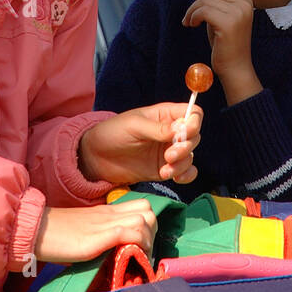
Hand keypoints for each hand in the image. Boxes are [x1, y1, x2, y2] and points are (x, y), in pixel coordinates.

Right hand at [32, 200, 158, 263]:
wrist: (35, 229)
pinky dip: (135, 244)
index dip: (148, 224)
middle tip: (142, 249)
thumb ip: (102, 233)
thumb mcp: (86, 229)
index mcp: (107, 211)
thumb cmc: (57, 233)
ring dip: (146, 239)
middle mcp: (109, 214)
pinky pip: (128, 232)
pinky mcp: (97, 237)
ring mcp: (104, 224)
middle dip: (152, 232)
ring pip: (144, 220)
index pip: (142, 206)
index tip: (142, 243)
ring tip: (137, 254)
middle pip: (149, 211)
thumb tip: (119, 247)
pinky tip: (128, 255)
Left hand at [79, 104, 201, 185]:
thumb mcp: (133, 126)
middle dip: (186, 147)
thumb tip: (180, 130)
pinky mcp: (164, 168)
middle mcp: (170, 132)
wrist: (96, 158)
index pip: (193, 114)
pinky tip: (173, 178)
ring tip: (164, 171)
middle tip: (169, 155)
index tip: (183, 134)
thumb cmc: (112, 133)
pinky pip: (185, 172)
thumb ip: (157, 129)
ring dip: (182, 164)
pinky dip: (185, 176)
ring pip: (190, 156)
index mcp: (165, 115)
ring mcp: (168, 151)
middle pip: (195, 137)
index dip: (194, 123)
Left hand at [175, 0, 259, 101]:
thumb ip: (210, 1)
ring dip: (191, 10)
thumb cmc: (224, 44)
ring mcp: (238, 12)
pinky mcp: (229, 23)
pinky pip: (202, 10)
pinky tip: (191, 25)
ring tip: (188, 21)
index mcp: (244, 0)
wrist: (235, 68)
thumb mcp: (216, 18)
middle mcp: (244, 3)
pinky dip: (192, 16)